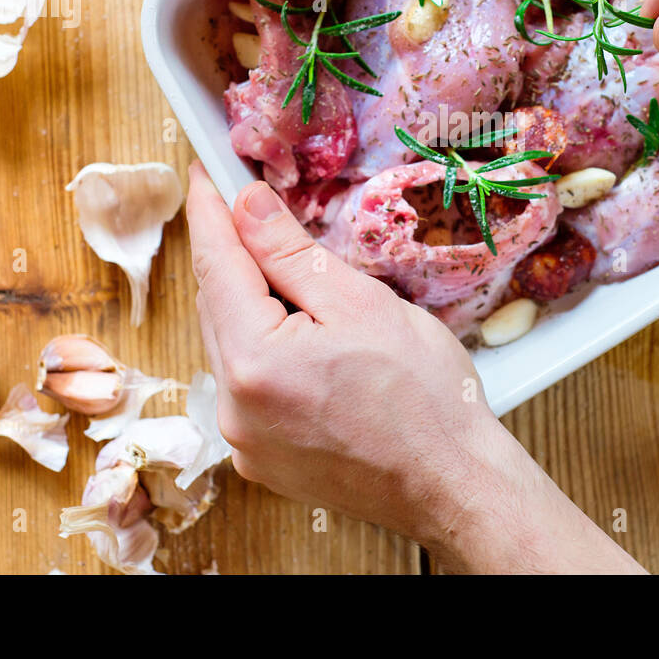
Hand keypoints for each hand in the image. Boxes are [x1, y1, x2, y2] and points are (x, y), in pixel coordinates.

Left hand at [185, 161, 644, 572]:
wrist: (452, 484)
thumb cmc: (425, 397)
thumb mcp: (361, 304)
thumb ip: (291, 254)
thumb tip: (246, 207)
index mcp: (253, 361)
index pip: (216, 265)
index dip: (210, 212)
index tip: (206, 174)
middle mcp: (233, 406)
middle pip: (218, 307)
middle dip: (237, 257)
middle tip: (258, 212)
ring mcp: (244, 440)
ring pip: (231, 347)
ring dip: (253, 307)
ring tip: (302, 284)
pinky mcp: (261, 459)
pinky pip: (248, 387)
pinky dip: (264, 353)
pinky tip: (306, 342)